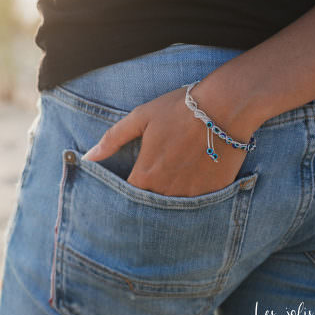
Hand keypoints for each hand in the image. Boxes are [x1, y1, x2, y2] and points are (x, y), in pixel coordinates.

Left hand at [81, 84, 257, 196]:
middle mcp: (167, 190)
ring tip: (173, 182)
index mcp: (146, 174)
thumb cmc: (179, 109)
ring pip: (173, 208)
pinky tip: (193, 182)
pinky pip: (198, 205)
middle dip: (147, 199)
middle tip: (153, 182)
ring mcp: (192, 195)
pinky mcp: (214, 193)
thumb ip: (112, 139)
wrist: (226, 107)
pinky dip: (192, 198)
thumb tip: (88, 156)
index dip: (125, 193)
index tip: (128, 185)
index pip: (127, 197)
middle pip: (150, 205)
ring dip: (169, 199)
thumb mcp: (141, 117)